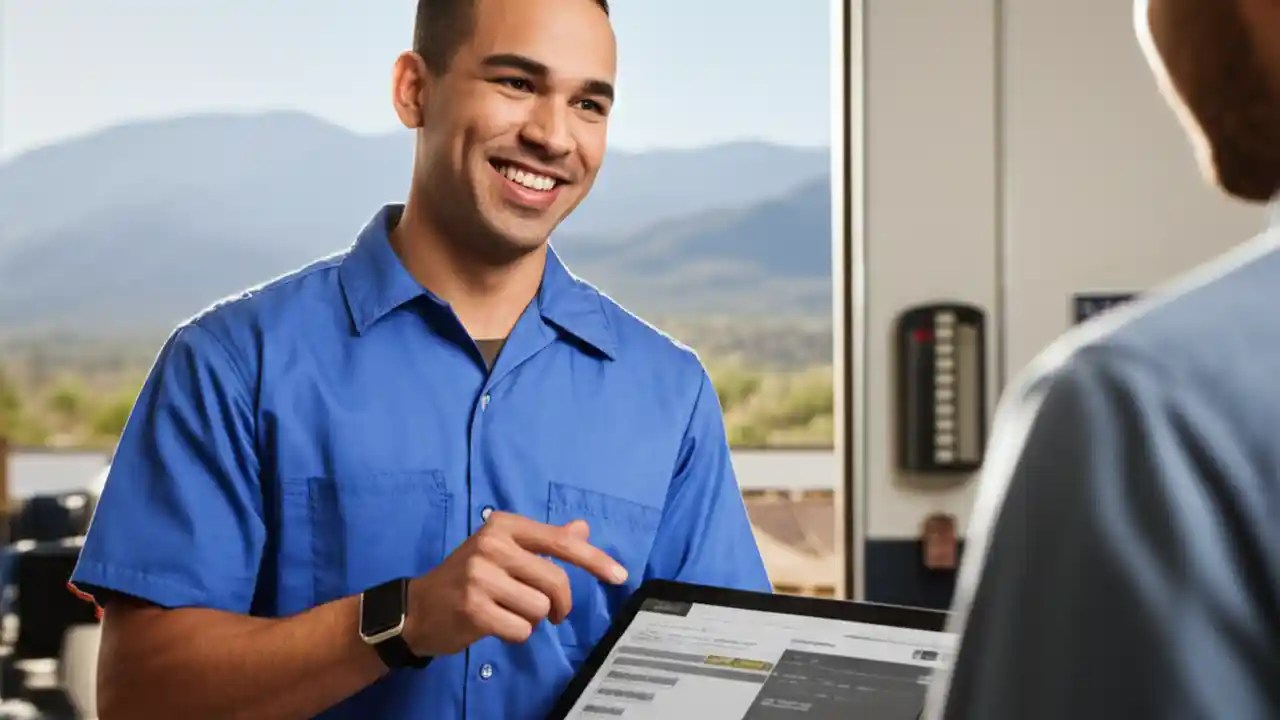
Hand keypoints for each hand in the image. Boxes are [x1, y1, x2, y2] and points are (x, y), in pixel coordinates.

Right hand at [403, 512, 627, 656]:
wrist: (418, 608)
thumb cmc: (468, 576)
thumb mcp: (504, 550)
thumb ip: (545, 541)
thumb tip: (582, 528)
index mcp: (504, 526)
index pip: (560, 542)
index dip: (594, 560)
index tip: (619, 576)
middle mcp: (492, 546)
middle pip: (555, 581)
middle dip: (560, 604)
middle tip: (552, 614)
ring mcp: (481, 578)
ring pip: (540, 608)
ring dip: (533, 620)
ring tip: (510, 613)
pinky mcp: (474, 610)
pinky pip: (522, 630)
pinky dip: (517, 635)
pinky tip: (497, 625)